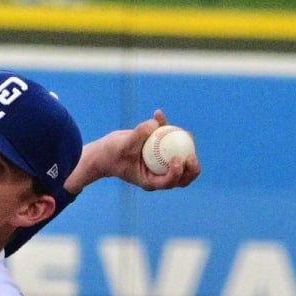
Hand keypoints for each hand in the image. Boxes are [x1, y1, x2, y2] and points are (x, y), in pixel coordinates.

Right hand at [67, 110, 200, 193]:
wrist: (104, 152)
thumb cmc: (111, 154)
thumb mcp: (123, 146)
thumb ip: (139, 135)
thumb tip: (155, 123)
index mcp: (151, 181)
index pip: (169, 182)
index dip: (177, 173)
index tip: (177, 159)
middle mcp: (158, 174)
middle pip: (182, 177)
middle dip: (192, 169)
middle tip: (192, 155)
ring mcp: (161, 163)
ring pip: (181, 159)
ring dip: (187, 147)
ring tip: (186, 133)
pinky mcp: (160, 150)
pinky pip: (169, 140)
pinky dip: (167, 128)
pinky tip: (158, 114)